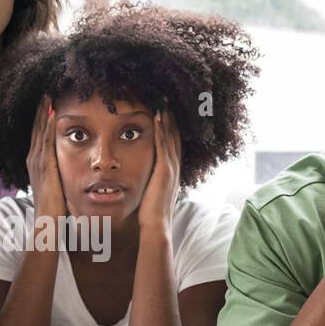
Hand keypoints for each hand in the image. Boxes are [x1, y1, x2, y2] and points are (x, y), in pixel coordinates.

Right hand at [26, 95, 66, 218]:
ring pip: (39, 131)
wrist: (47, 222)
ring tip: (47, 94)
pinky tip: (52, 113)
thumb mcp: (55, 185)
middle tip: (46, 90)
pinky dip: (47, 126)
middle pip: (36, 127)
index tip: (47, 101)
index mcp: (36, 162)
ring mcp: (37, 161)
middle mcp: (33, 158)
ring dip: (43, 112)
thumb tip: (66, 168)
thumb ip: (58, 173)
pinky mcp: (44, 165)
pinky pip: (45, 141)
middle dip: (40, 109)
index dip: (41, 117)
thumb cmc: (54, 206)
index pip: (38, 133)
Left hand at [138, 103, 181, 233]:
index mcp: (172, 171)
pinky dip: (161, 131)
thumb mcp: (154, 192)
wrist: (157, 226)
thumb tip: (149, 177)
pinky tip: (158, 117)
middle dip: (173, 117)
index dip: (173, 127)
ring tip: (163, 101)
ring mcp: (171, 168)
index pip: (174, 143)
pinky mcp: (164, 171)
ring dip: (167, 118)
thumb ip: (154, 181)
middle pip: (176, 136)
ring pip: (171, 137)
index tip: (168, 111)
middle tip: (168, 99)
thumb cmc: (152, 212)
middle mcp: (175, 167)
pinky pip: (163, 146)